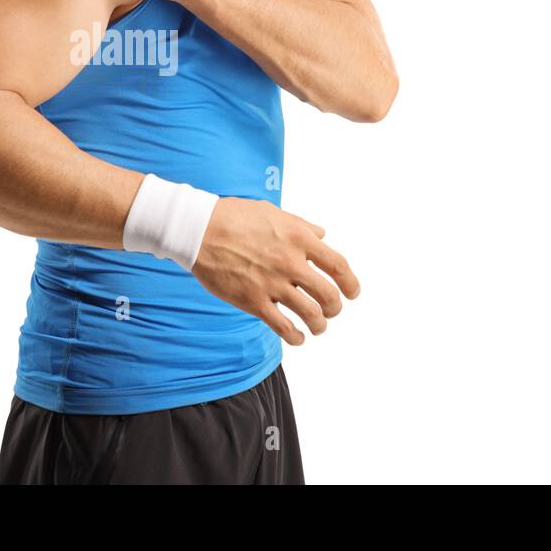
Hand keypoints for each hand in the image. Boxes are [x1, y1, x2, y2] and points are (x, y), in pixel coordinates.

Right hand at [190, 197, 359, 345]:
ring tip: (317, 327)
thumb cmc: (234, 216)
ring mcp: (272, 284)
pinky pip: (283, 327)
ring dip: (319, 325)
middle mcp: (291, 262)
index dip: (351, 283)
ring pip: (311, 314)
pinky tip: (297, 338)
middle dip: (335, 307)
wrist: (198, 229)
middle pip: (329, 295)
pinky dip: (295, 337)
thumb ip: (301, 225)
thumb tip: (322, 235)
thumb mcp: (273, 213)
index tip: (352, 292)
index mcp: (299, 238)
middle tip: (331, 310)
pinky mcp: (253, 301)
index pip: (338, 266)